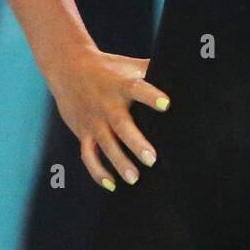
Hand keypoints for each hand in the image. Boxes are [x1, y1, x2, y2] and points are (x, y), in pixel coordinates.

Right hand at [47, 48, 170, 190]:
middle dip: (136, 144)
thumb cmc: (107, 68)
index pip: (137, 89)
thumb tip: (182, 71)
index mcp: (120, 85)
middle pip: (121, 125)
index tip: (166, 104)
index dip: (151, 96)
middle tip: (152, 160)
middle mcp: (106, 105)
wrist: (67, 68)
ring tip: (134, 178)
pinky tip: (112, 184)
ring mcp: (93, 121)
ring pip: (105, 145)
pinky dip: (98, 171)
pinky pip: (88, 155)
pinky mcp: (83, 133)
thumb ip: (150, 69)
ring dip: (119, 163)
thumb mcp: (128, 65)